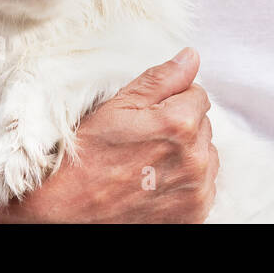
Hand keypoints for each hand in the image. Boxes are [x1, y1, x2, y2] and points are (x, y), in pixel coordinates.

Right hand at [9, 46, 218, 222]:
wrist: (67, 216)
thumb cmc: (86, 160)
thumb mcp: (116, 107)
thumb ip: (160, 79)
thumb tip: (191, 57)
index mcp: (179, 123)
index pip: (197, 94)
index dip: (170, 100)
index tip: (147, 116)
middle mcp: (196, 157)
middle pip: (202, 124)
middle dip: (179, 127)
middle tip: (142, 142)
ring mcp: (197, 190)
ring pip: (206, 155)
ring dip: (186, 155)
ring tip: (147, 165)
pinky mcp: (195, 214)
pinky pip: (204, 186)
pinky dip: (186, 183)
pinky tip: (155, 185)